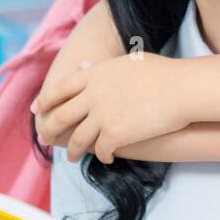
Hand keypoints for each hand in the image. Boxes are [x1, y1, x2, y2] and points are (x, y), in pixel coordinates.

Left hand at [32, 53, 185, 161]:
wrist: (182, 89)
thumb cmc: (162, 72)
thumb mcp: (128, 62)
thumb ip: (103, 68)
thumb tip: (86, 66)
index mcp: (94, 74)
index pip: (59, 89)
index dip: (46, 101)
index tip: (38, 109)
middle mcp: (92, 95)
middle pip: (61, 116)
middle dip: (50, 130)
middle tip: (45, 139)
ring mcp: (102, 116)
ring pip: (77, 139)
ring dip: (74, 150)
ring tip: (73, 157)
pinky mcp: (115, 135)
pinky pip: (100, 151)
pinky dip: (101, 156)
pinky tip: (106, 158)